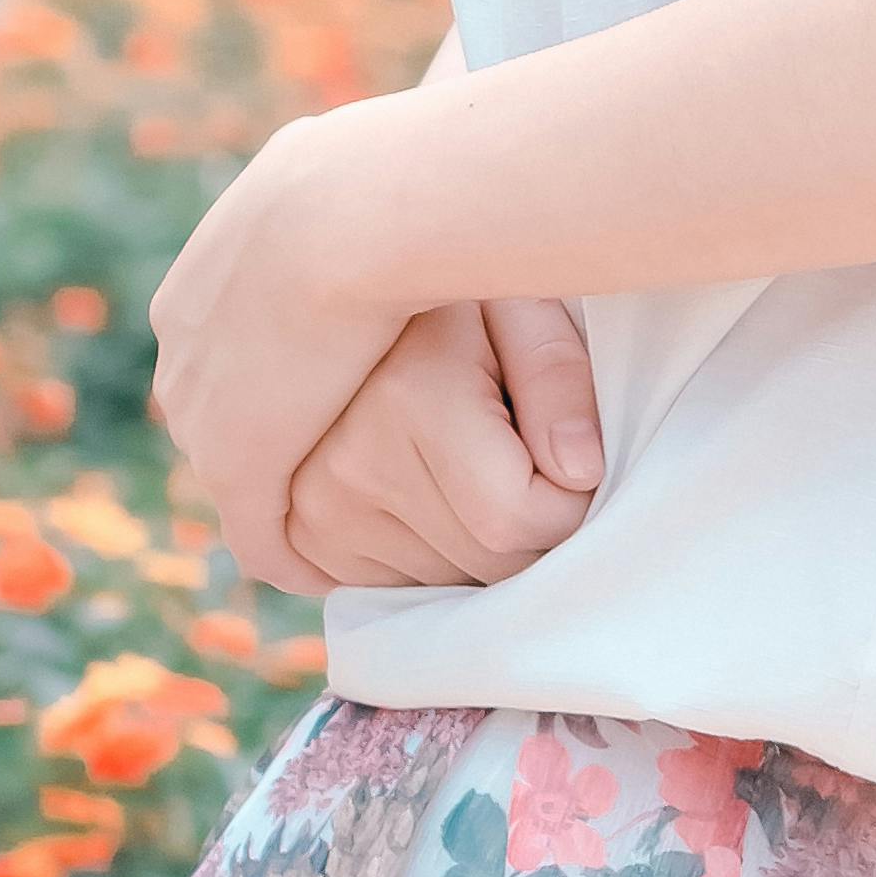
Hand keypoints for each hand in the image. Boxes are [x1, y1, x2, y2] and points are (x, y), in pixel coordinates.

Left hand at [151, 94, 438, 592]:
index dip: (283, 369)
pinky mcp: (239, 465)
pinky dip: (298, 556)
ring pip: (237, 470)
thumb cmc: (387, 173)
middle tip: (348, 461)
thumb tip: (366, 190)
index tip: (340, 386)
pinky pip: (262, 535)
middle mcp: (183, 343)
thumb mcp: (347, 172)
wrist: (357, 207)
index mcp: (202, 278)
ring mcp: (202, 410)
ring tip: (352, 523)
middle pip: (220, 407)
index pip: (228, 342)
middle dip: (274, 434)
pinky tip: (340, 571)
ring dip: (287, 497)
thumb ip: (343, 206)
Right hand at [276, 303, 600, 597]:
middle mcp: (348, 462)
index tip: (577, 460)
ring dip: (481, 545)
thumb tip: (579, 473)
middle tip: (533, 460)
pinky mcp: (296, 533)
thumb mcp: (524, 299)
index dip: (571, 503)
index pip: (516, 519)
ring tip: (477, 464)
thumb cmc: (455, 292)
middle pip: (483, 563)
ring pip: (443, 582)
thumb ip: (558, 379)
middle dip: (533, 530)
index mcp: (408, 398)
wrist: (341, 290)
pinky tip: (436, 491)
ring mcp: (312, 505)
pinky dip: (432, 555)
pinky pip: (396, 587)